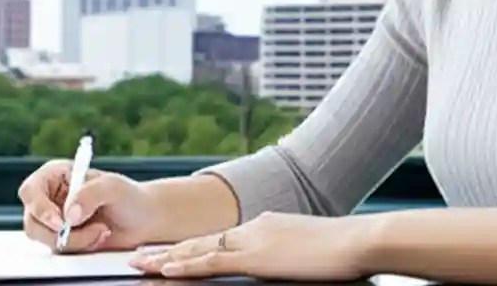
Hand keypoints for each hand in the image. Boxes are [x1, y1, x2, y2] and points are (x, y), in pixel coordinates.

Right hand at [17, 160, 161, 252]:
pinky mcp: (63, 239)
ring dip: (77, 240)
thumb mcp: (113, 187)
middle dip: (61, 231)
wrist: (143, 219)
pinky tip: (99, 235)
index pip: (31, 190)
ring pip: (46, 239)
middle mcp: (51, 197)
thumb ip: (91, 194)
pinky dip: (82, 246)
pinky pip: (61, 250)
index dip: (39, 207)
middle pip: (33, 221)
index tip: (59, 221)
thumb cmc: (129, 196)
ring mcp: (55, 220)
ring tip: (102, 229)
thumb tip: (70, 214)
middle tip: (91, 230)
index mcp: (56, 175)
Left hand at [129, 212, 371, 280]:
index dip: (192, 247)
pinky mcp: (256, 256)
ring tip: (140, 264)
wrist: (357, 241)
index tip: (170, 253)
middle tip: (140, 256)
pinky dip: (187, 265)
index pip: (220, 239)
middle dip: (168, 250)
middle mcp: (253, 228)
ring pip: (199, 249)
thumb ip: (285, 255)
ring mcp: (253, 240)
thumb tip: (279, 263)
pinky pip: (212, 262)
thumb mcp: (306, 250)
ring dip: (166, 258)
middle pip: (202, 241)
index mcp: (265, 227)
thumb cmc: (342, 250)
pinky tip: (167, 269)